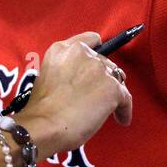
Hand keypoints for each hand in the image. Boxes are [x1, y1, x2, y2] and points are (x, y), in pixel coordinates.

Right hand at [15, 32, 132, 158]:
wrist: (44, 126)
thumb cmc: (40, 110)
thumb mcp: (45, 77)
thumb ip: (65, 70)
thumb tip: (83, 81)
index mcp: (62, 49)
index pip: (90, 40)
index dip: (96, 53)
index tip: (96, 66)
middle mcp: (82, 54)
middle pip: (106, 63)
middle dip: (103, 79)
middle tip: (96, 97)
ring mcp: (99, 69)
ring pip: (118, 80)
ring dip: (113, 94)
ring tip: (107, 111)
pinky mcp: (112, 87)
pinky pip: (126, 99)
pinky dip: (124, 110)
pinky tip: (121, 120)